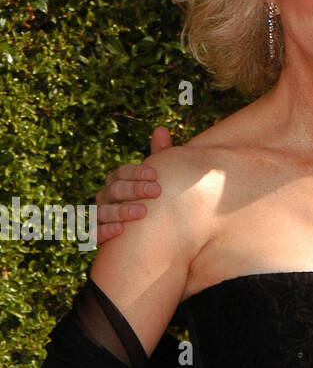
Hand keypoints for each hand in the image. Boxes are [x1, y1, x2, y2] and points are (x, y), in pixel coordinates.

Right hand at [94, 126, 171, 243]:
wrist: (151, 238)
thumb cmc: (156, 203)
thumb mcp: (159, 181)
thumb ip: (160, 157)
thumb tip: (161, 129)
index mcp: (119, 182)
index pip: (122, 172)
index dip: (136, 172)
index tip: (154, 175)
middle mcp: (107, 197)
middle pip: (115, 189)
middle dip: (135, 189)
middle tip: (156, 192)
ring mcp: (101, 215)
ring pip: (105, 210)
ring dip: (123, 210)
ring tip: (143, 212)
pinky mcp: (99, 236)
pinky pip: (95, 233)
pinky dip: (105, 231)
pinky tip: (120, 231)